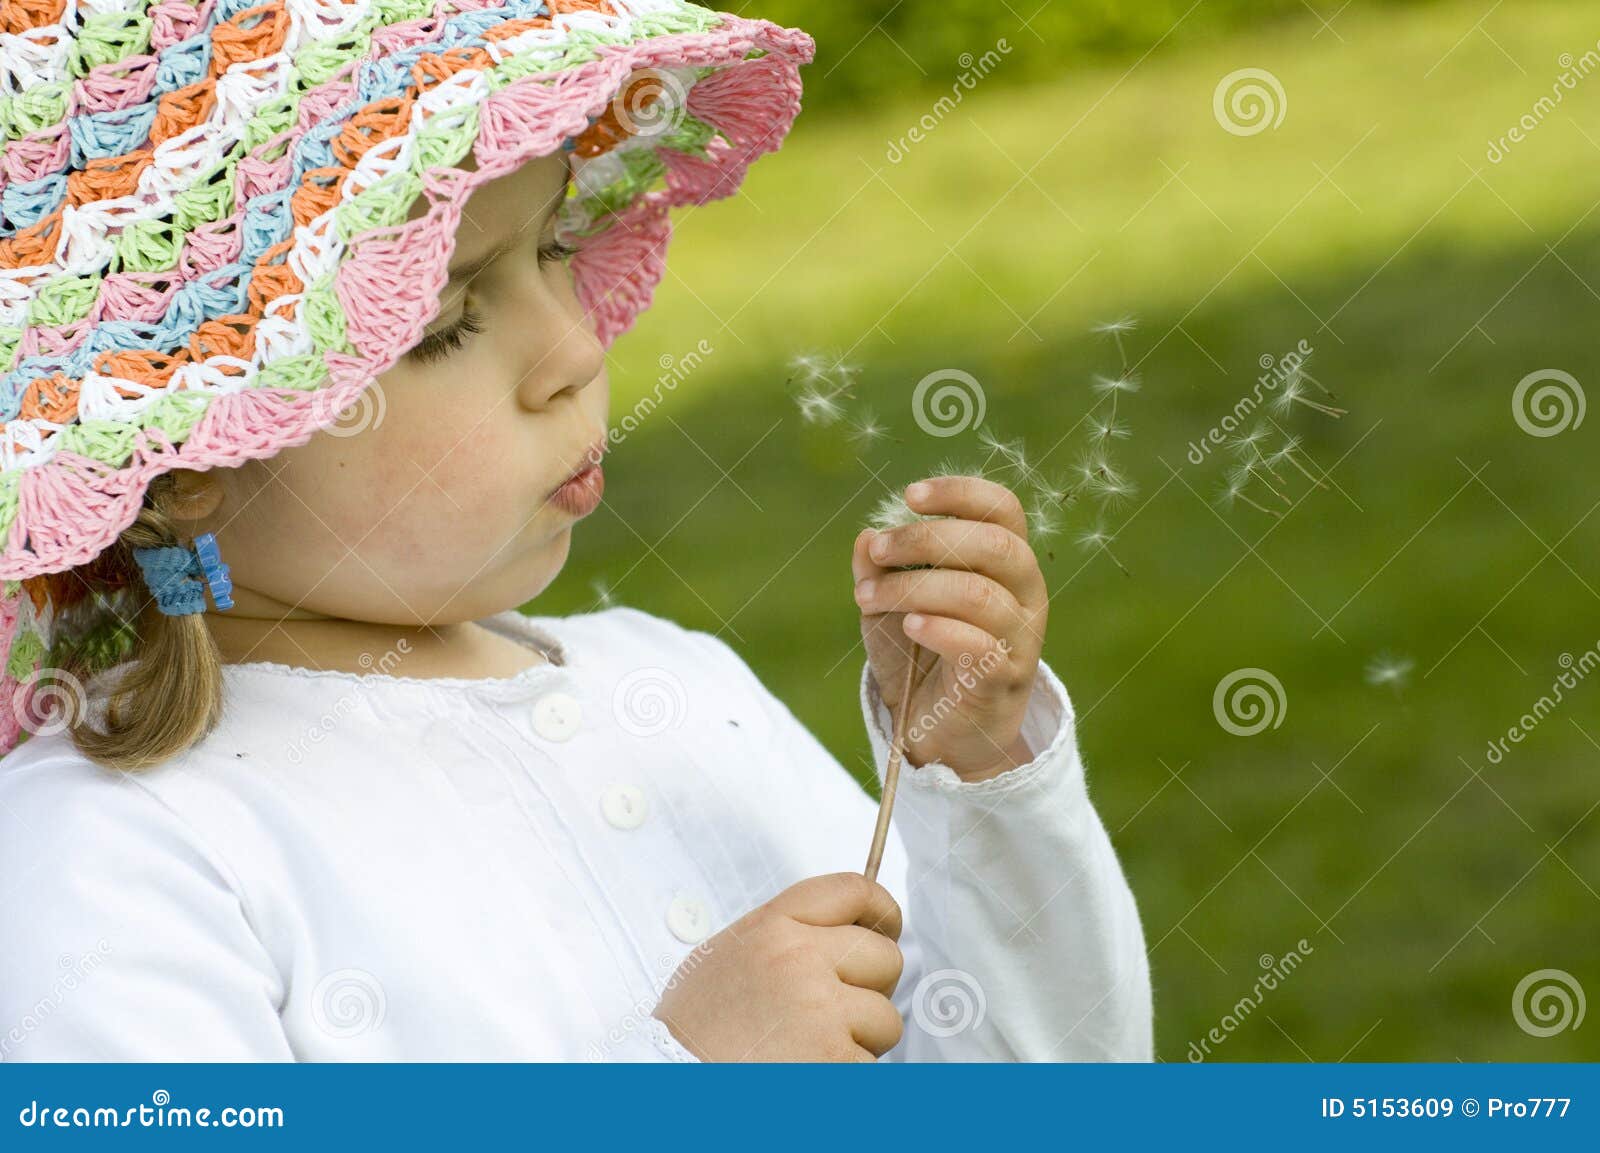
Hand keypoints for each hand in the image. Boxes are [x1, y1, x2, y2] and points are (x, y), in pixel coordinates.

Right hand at [653, 874, 903, 1061]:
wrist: (669, 1083)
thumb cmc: (694, 1029)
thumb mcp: (726, 956)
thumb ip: (784, 936)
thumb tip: (843, 933)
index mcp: (773, 927)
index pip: (853, 891)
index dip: (881, 909)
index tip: (887, 927)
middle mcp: (801, 959)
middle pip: (884, 957)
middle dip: (872, 988)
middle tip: (839, 1011)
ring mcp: (822, 1011)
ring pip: (885, 1018)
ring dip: (861, 1040)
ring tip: (810, 1050)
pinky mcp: (835, 1061)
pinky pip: (871, 1065)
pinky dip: (848, 1076)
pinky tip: (807, 1074)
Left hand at [853, 475, 1047, 781]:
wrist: (938, 731)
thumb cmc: (920, 656)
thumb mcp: (889, 606)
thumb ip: (880, 571)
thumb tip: (866, 538)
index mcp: (1005, 563)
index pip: (1003, 510)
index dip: (961, 492)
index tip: (909, 496)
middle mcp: (1024, 593)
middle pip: (993, 544)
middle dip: (927, 538)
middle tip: (879, 551)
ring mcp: (1020, 638)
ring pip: (978, 594)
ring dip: (914, 589)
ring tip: (868, 599)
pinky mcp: (1004, 679)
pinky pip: (979, 645)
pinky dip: (938, 628)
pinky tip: (909, 626)